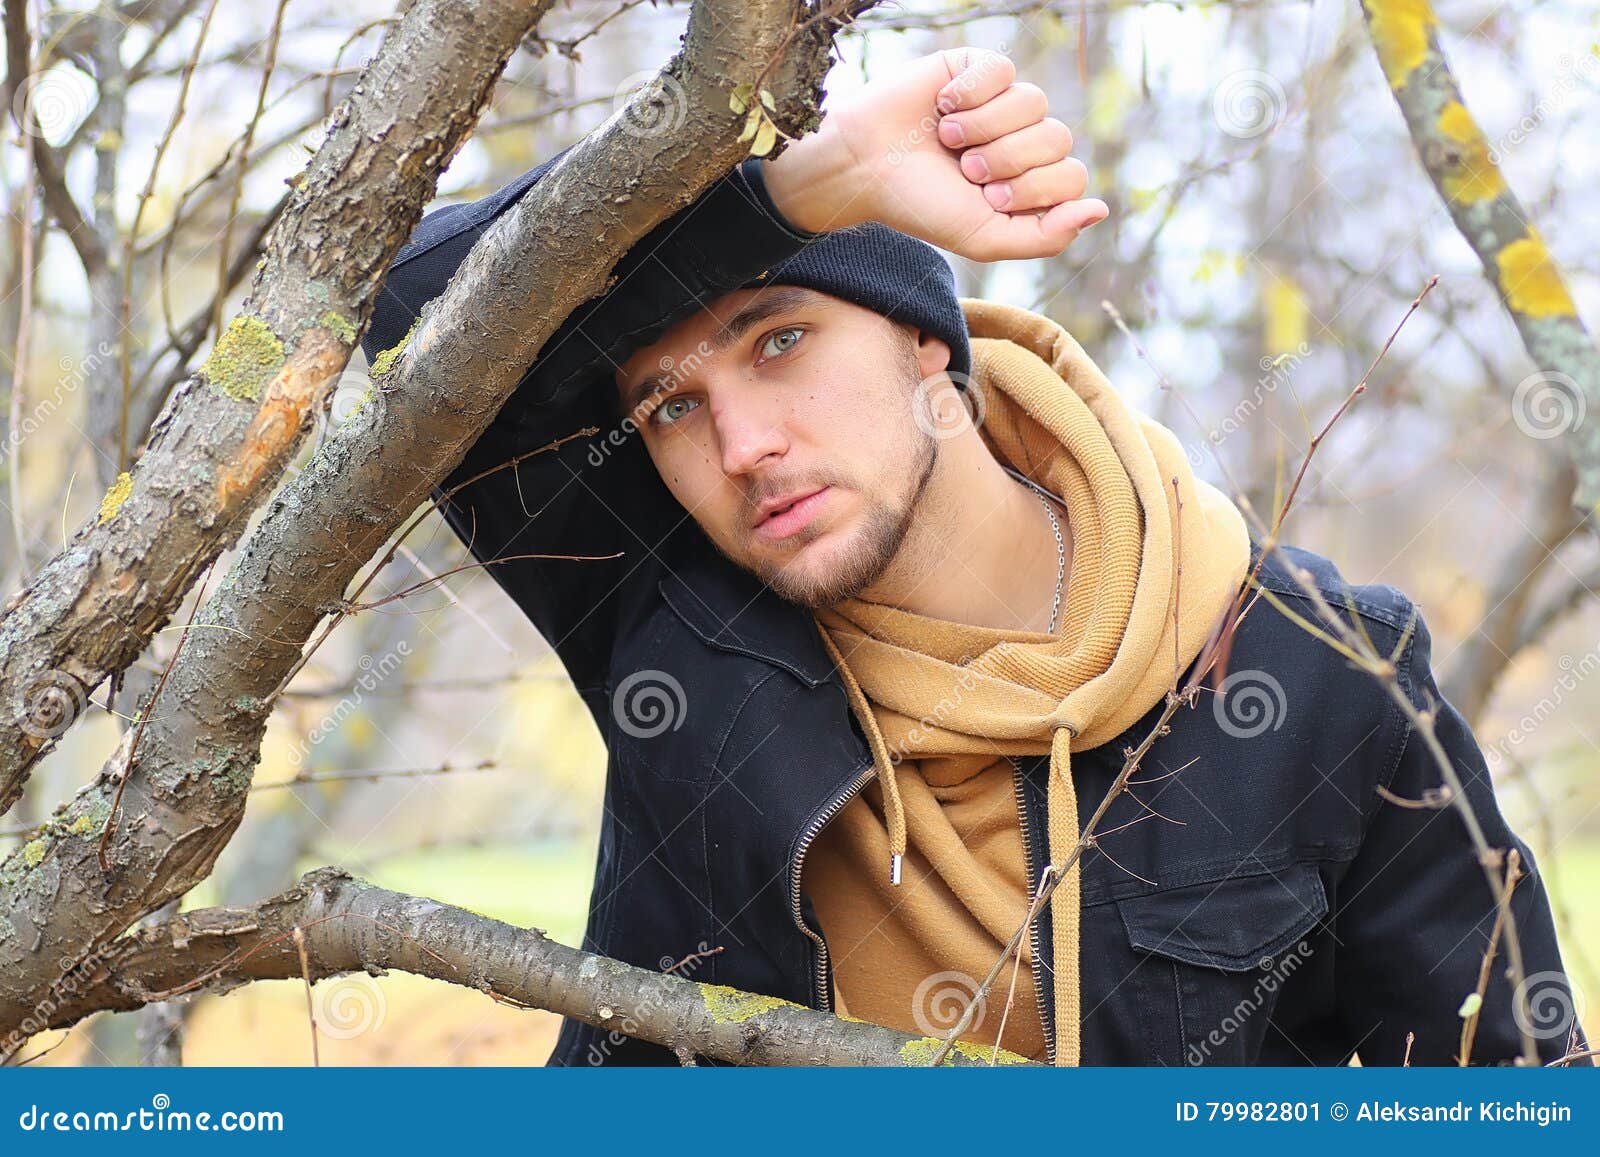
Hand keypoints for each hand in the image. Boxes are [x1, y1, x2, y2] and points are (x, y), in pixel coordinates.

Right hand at [761, 48, 1107, 260]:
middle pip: (1058, 138)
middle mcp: (1022, 140)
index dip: (1033, 187)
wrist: (865, 168)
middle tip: (966, 170)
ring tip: (950, 140)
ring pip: (1034, 102)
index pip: (1072, 176)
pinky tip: (942, 107)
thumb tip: (1101, 209)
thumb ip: (1046, 236)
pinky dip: (970, 95)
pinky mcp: (976, 70)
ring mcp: (1001, 103)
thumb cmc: (922, 206)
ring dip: (986, 128)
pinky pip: (1002, 71)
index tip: (986, 196)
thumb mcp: (985, 238)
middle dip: (1008, 159)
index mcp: (1029, 182)